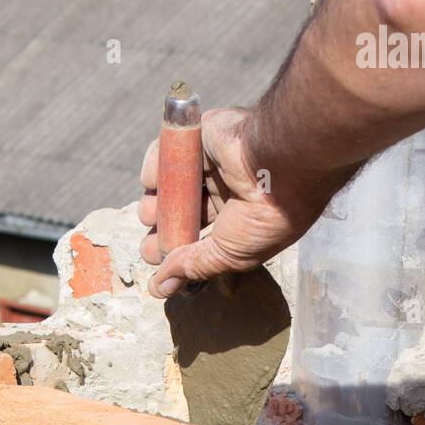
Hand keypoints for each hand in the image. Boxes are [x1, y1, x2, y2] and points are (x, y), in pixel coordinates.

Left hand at [138, 107, 319, 298]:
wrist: (276, 167)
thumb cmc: (264, 218)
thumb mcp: (228, 255)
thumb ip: (193, 268)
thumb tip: (160, 289)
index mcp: (241, 218)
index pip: (202, 236)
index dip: (176, 251)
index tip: (157, 263)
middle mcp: (227, 190)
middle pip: (184, 212)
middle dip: (162, 230)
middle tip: (148, 245)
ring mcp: (214, 162)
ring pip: (173, 184)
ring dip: (154, 202)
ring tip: (148, 214)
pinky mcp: (200, 135)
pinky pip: (168, 150)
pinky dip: (154, 168)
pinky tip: (152, 184)